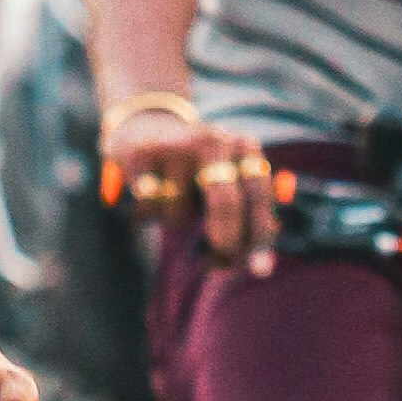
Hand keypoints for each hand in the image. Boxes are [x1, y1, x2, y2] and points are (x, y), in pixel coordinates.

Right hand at [104, 100, 279, 268]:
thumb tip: (259, 264)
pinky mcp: (140, 154)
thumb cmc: (196, 172)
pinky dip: (147, 212)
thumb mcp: (228, 185)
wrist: (144, 130)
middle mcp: (213, 140)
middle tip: (219, 265)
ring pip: (179, 209)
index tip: (261, 270)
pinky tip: (146, 196)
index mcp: (244, 147)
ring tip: (169, 202)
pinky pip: (149, 205)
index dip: (259, 235)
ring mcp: (176, 144)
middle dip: (226, 239)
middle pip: (226, 201)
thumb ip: (247, 219)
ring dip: (174, 221)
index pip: (257, 195)